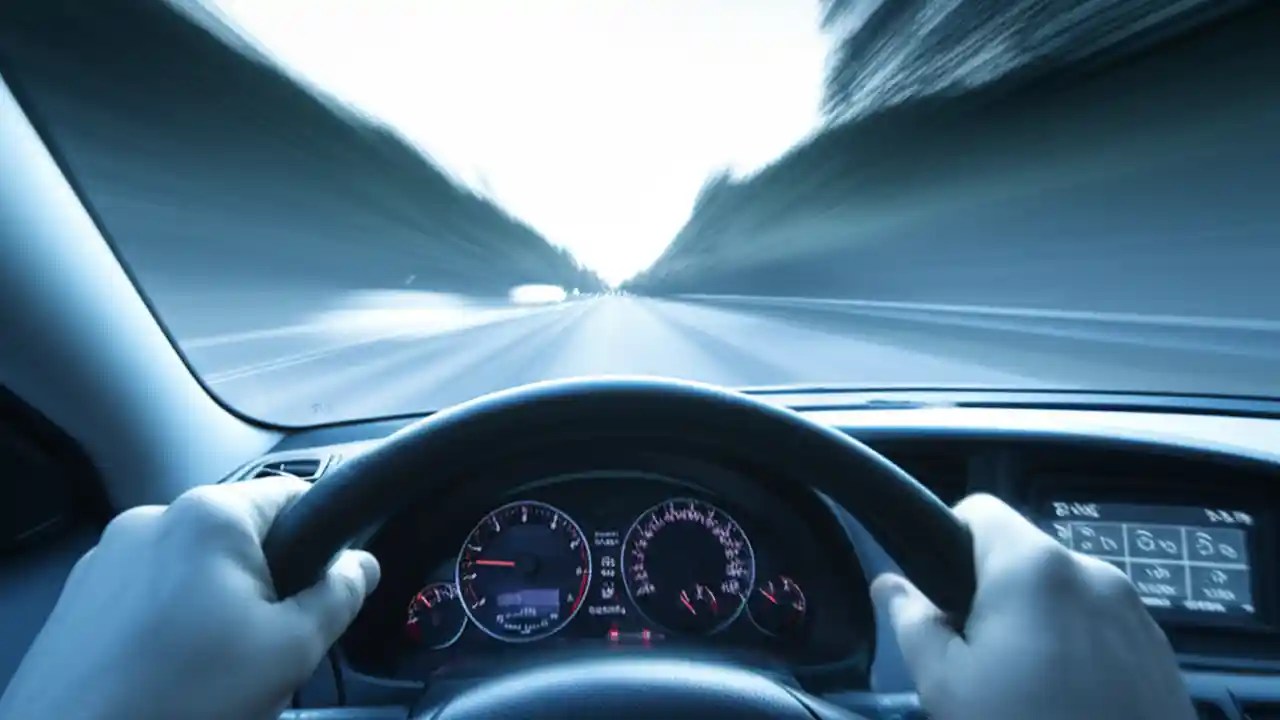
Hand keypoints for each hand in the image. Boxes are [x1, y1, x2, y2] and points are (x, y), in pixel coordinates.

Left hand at [0, 477, 379, 719]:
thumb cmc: (180, 699)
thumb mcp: (291, 649)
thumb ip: (338, 596)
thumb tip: (361, 566)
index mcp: (209, 515)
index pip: (296, 495)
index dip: (325, 543)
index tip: (326, 591)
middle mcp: (152, 519)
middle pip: (242, 540)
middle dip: (265, 587)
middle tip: (268, 646)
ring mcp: (107, 559)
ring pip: (195, 571)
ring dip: (217, 609)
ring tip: (215, 670)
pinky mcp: (79, 599)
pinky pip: (150, 597)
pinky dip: (171, 626)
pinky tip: (173, 675)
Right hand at [871, 494, 1194, 719]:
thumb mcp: (947, 684)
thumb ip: (912, 622)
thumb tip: (889, 584)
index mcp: (1033, 565)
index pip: (979, 509)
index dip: (949, 542)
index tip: (941, 597)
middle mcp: (1091, 569)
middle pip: (1023, 555)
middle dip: (994, 592)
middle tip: (977, 655)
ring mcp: (1134, 608)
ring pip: (1063, 592)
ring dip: (1038, 619)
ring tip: (1028, 683)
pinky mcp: (1159, 647)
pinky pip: (1101, 624)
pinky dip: (1079, 645)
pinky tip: (1070, 696)